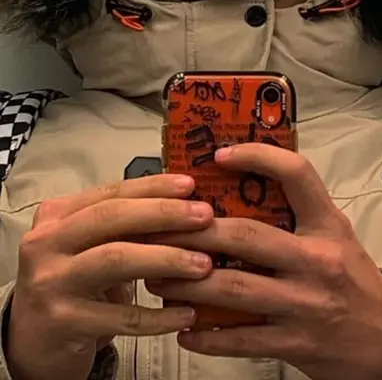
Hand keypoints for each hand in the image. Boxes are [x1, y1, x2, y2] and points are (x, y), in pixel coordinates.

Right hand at [6, 174, 213, 379]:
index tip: (189, 185)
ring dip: (166, 258)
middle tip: (203, 217)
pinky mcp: (62, 321)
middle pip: (111, 217)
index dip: (153, 187)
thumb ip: (124, 226)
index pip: (111, 192)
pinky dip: (158, 315)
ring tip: (203, 263)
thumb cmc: (71, 284)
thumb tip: (184, 207)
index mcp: (57, 215)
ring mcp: (51, 281)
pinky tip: (186, 312)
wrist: (33, 340)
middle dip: (163, 214)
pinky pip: (120, 316)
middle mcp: (47, 243)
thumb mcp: (89, 246)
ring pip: (116, 259)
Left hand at [146, 144, 381, 379]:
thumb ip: (296, 212)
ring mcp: (306, 304)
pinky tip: (183, 328)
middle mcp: (317, 260)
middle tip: (162, 229)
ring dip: (188, 284)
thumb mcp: (334, 233)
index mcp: (328, 225)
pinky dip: (207, 336)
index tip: (219, 155)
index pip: (296, 175)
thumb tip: (233, 189)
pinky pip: (242, 339)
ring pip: (234, 289)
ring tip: (158, 279)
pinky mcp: (296, 343)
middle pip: (247, 235)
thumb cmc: (352, 277)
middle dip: (196, 231)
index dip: (257, 157)